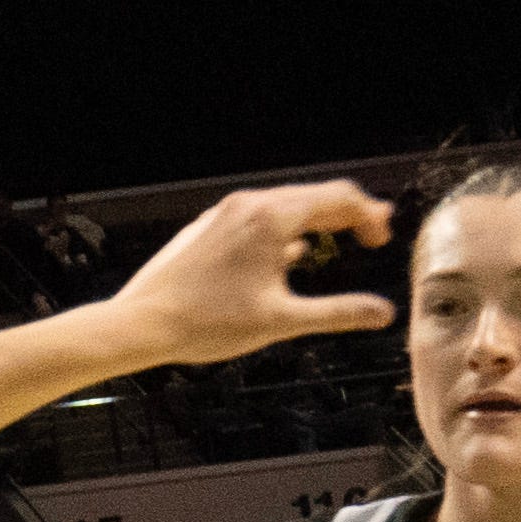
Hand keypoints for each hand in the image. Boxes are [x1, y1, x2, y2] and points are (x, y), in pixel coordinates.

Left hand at [102, 180, 393, 369]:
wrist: (139, 324)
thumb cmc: (204, 323)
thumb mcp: (281, 321)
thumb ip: (337, 313)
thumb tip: (381, 313)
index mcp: (273, 218)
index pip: (341, 198)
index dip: (370, 217)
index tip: (380, 241)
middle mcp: (249, 205)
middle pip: (314, 196)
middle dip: (346, 215)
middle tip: (370, 235)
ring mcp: (223, 214)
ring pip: (284, 205)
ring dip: (313, 221)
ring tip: (331, 244)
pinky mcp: (206, 228)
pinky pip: (255, 218)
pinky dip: (281, 229)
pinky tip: (284, 256)